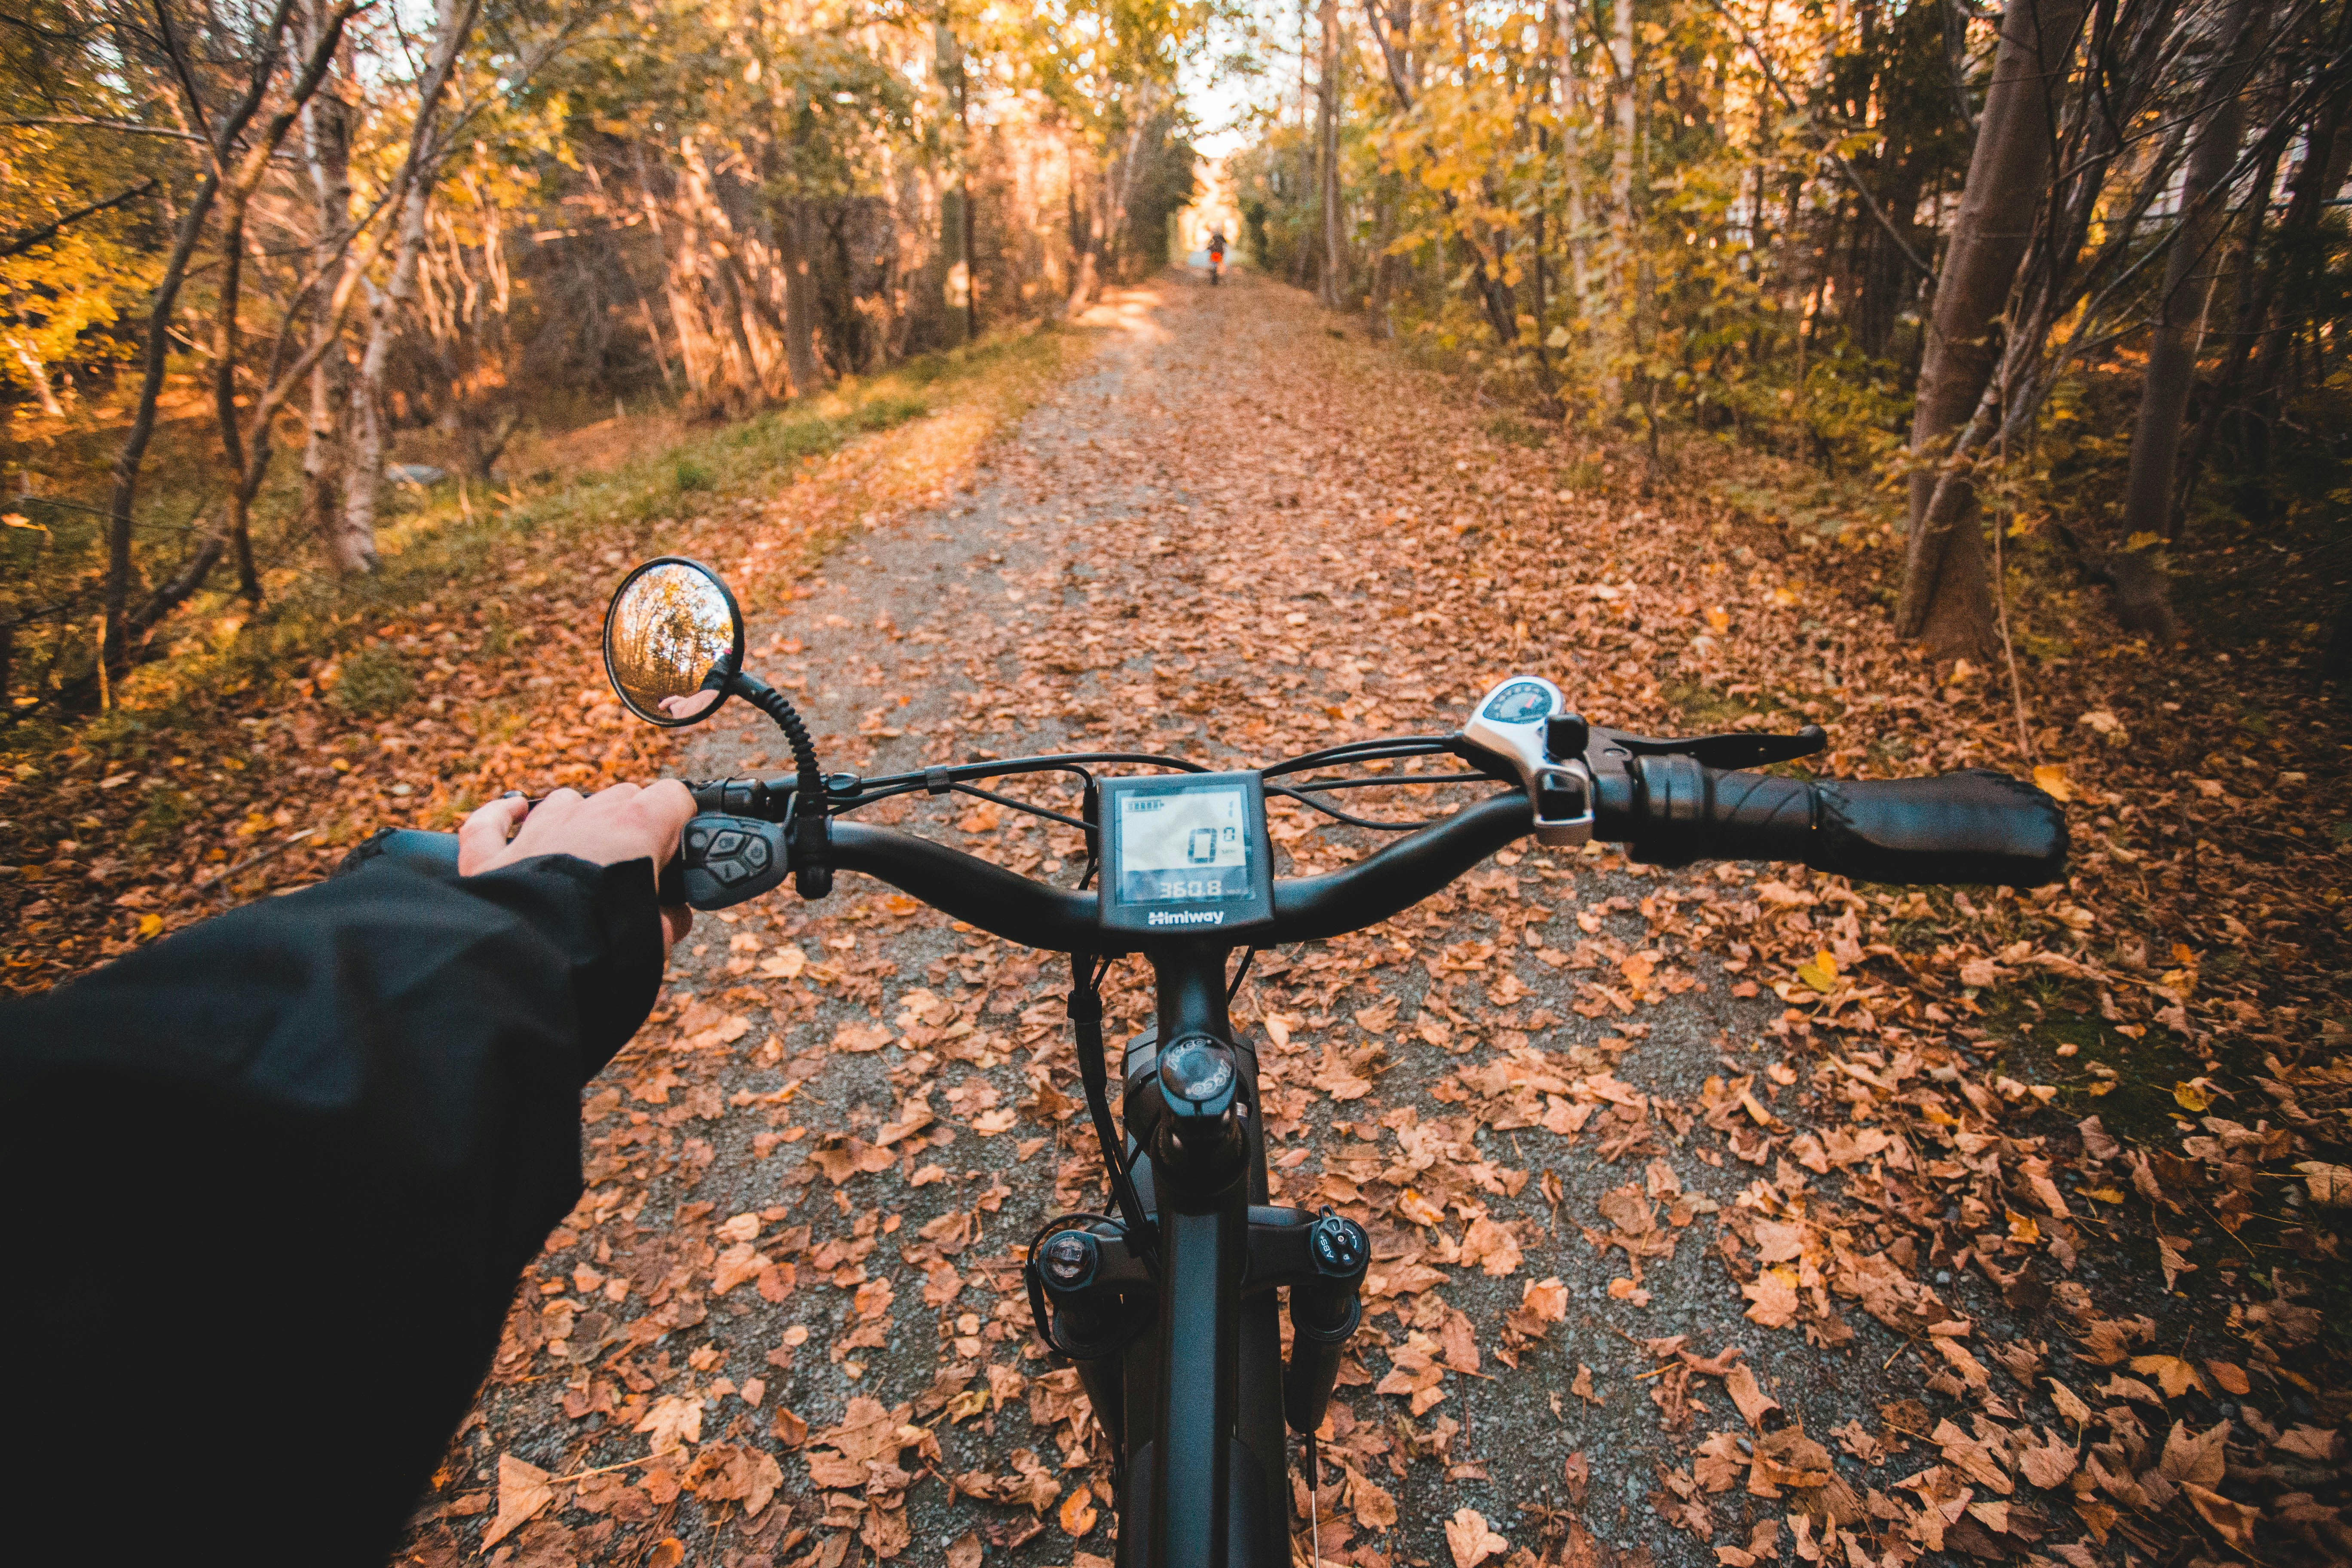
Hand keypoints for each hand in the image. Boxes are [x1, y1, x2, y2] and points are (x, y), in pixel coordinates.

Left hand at [458, 781, 696, 949]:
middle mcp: (585, 816)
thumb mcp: (658, 936)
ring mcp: (535, 830)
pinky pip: (492, 822)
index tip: (679, 850)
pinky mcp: (491, 856)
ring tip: (584, 852)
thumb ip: (668, 918)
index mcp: (635, 827)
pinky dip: (503, 816)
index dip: (680, 822)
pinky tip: (514, 812)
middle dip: (633, 823)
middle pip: (621, 796)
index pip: (673, 797)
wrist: (535, 962)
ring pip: (565, 801)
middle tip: (637, 865)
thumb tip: (670, 917)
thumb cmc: (606, 943)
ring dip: (578, 819)